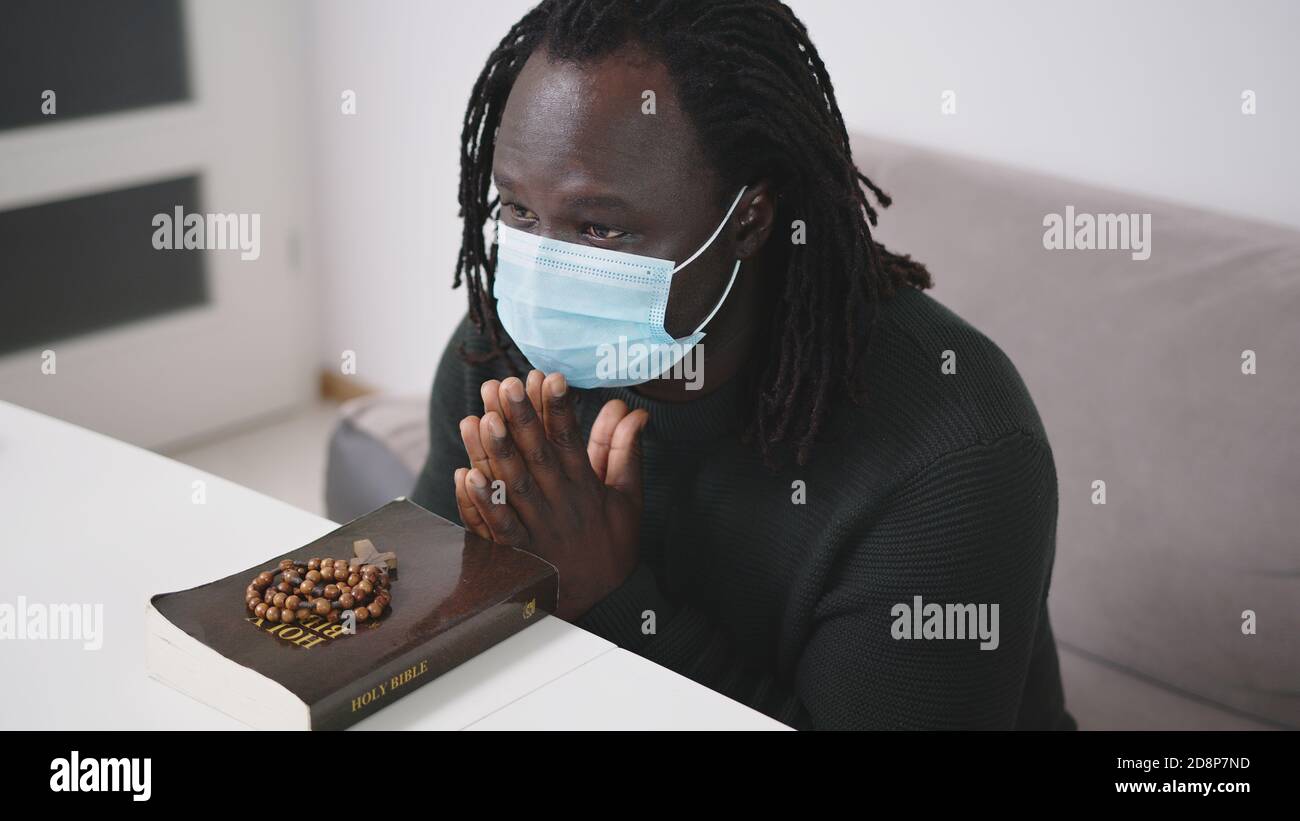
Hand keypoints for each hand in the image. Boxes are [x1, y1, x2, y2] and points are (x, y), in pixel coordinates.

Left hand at [452, 370, 649, 620]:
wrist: (606, 606)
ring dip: (497, 452)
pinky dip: (482, 502)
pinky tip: (466, 475)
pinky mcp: (519, 554)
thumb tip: (633, 412)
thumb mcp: (629, 499)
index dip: (559, 409)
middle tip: (504, 385)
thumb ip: (626, 452)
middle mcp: (561, 504)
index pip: (571, 441)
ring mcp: (538, 529)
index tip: (548, 377)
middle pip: (537, 455)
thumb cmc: (613, 548)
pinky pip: (498, 526)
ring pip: (514, 485)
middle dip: (520, 419)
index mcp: (586, 488)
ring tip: (482, 418)